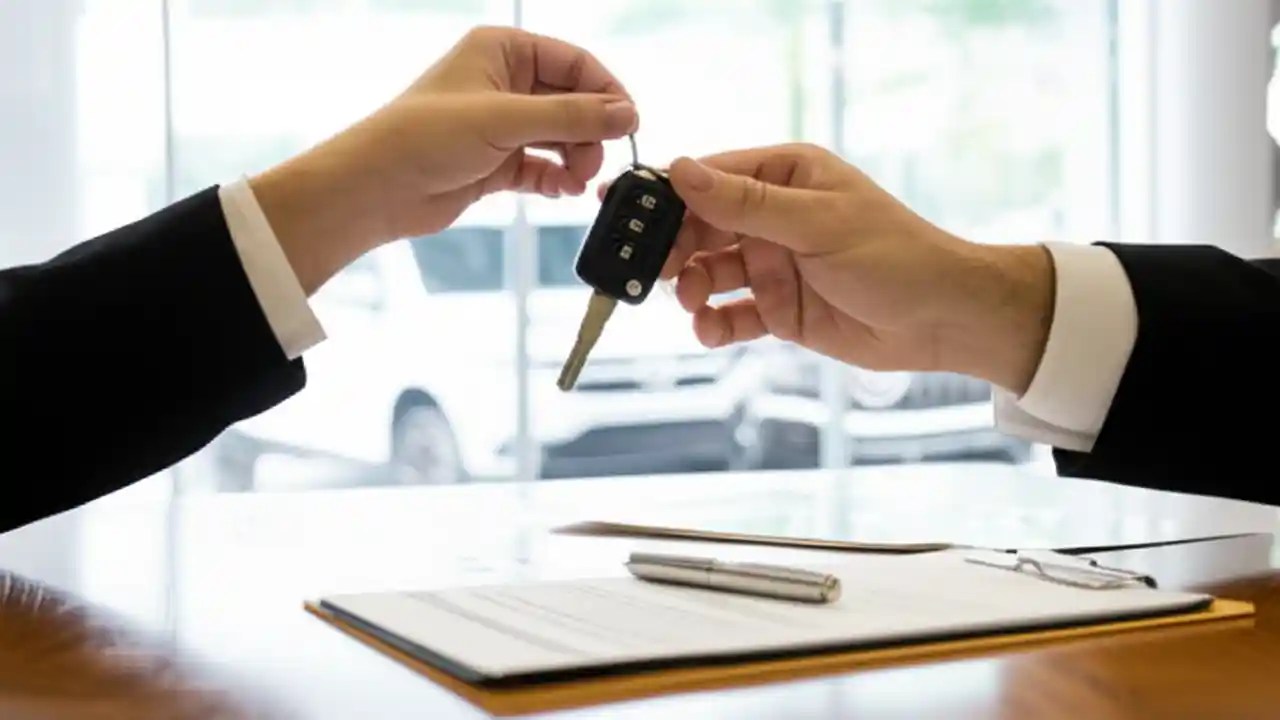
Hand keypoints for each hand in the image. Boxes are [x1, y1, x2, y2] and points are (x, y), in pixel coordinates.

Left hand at [250, 26, 637, 292]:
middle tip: (597, 159)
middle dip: (590, 131)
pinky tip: (563, 191)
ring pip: (560, 137)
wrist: (376, 188)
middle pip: (572, 101)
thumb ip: (572, 116)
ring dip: (576, 158)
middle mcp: (503, 83)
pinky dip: (556, 179)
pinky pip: (541, 167)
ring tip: (577, 180)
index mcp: (502, 51)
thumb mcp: (505, 119)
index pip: (574, 61)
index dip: (606, 90)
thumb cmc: (424, 137)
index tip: (629, 122)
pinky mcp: (495, 163)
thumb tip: (626, 114)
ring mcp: (500, 125)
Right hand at [649, 143, 1054, 393]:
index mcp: (785, 176)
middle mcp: (774, 217)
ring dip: (690, 288)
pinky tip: (711, 331)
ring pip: (708, 273)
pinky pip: (732, 314)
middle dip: (671, 249)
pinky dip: (715, 323)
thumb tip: (681, 170)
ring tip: (690, 304)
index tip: (623, 210)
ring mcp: (774, 264)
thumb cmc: (896, 257)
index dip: (665, 195)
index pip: (710, 178)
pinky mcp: (779, 309)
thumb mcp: (818, 223)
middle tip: (650, 272)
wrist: (944, 321)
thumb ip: (746, 203)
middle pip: (700, 228)